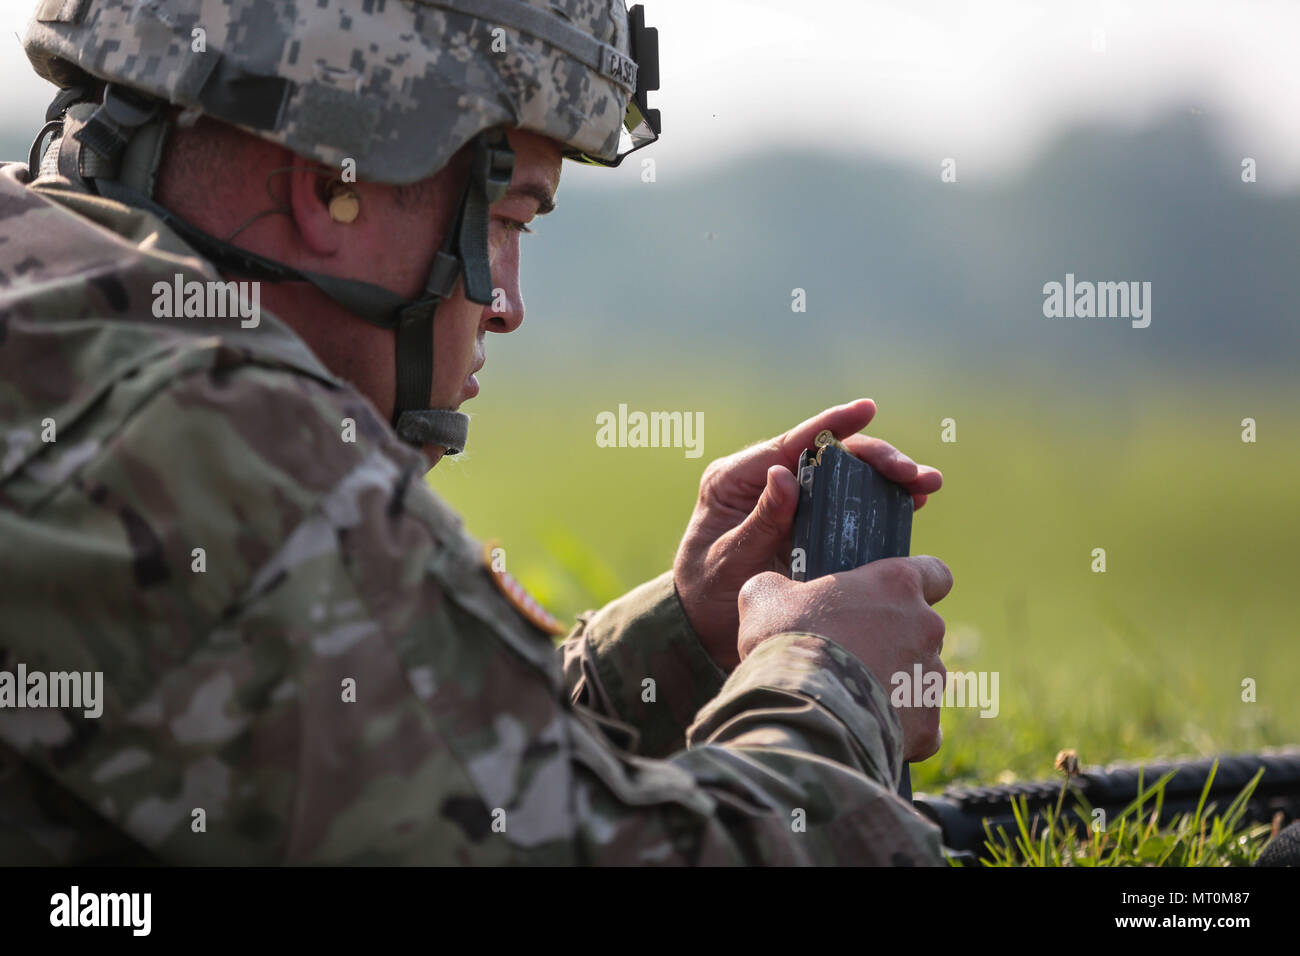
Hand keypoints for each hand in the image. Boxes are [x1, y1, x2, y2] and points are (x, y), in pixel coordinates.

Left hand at [672, 399, 941, 670]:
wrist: (701, 630)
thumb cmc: (706, 594)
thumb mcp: (729, 559)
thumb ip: (759, 521)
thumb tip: (783, 474)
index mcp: (736, 479)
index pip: (790, 444)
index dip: (832, 425)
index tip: (868, 409)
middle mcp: (765, 481)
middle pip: (828, 459)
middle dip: (875, 460)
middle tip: (915, 475)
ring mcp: (790, 503)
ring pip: (845, 480)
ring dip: (887, 480)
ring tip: (927, 486)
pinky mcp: (808, 525)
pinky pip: (848, 508)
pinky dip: (881, 505)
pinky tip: (912, 506)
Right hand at [737, 557, 953, 761]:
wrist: (801, 712)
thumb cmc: (787, 642)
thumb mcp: (765, 596)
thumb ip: (781, 586)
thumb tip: (775, 591)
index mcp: (896, 585)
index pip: (936, 573)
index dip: (920, 584)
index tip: (893, 597)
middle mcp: (926, 627)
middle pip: (923, 630)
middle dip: (896, 640)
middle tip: (852, 653)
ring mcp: (931, 679)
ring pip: (921, 678)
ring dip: (895, 683)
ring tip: (851, 697)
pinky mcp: (927, 727)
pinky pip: (920, 725)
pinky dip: (898, 727)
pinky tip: (864, 728)